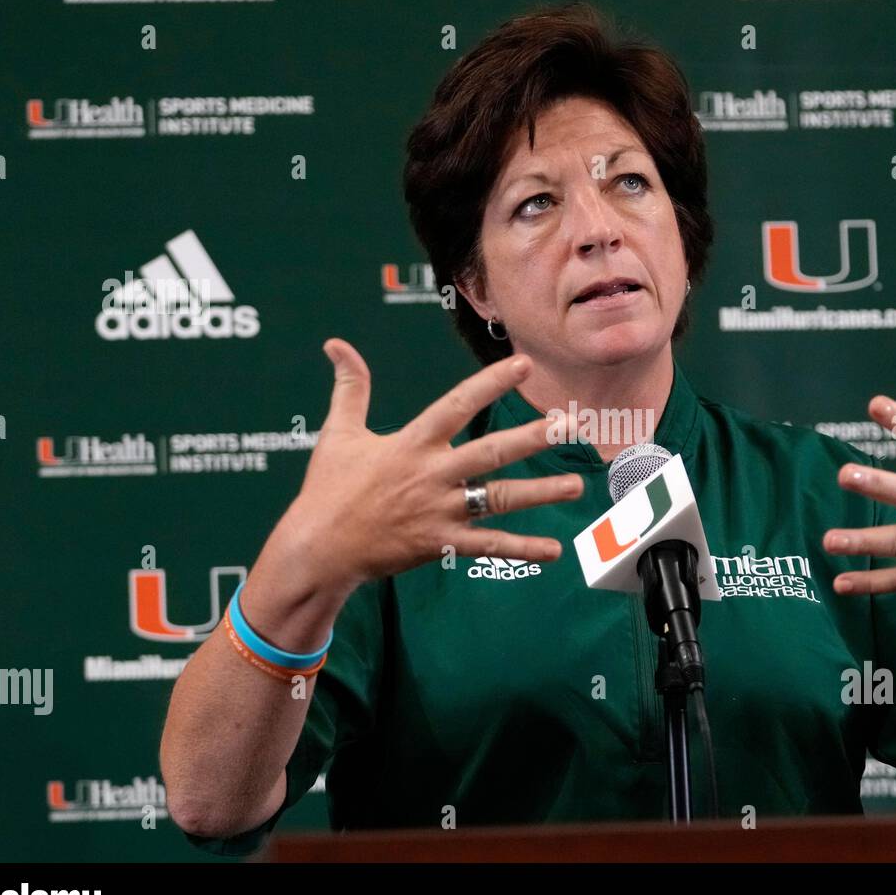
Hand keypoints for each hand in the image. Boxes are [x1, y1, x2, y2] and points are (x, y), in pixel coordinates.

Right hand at [283, 338, 584, 589]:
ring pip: (498, 498)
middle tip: (572, 424)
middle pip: (491, 452)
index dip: (491, 383)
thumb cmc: (328, 489)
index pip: (458, 405)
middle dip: (534, 438)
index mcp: (412, 443)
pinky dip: (521, 548)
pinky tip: (554, 549)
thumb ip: (350, 388)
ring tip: (577, 483)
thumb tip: (337, 345)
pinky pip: (488, 545)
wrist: (319, 548)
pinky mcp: (440, 543)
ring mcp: (439, 511)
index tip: (524, 364)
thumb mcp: (338, 433)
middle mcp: (431, 474)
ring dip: (540, 492)